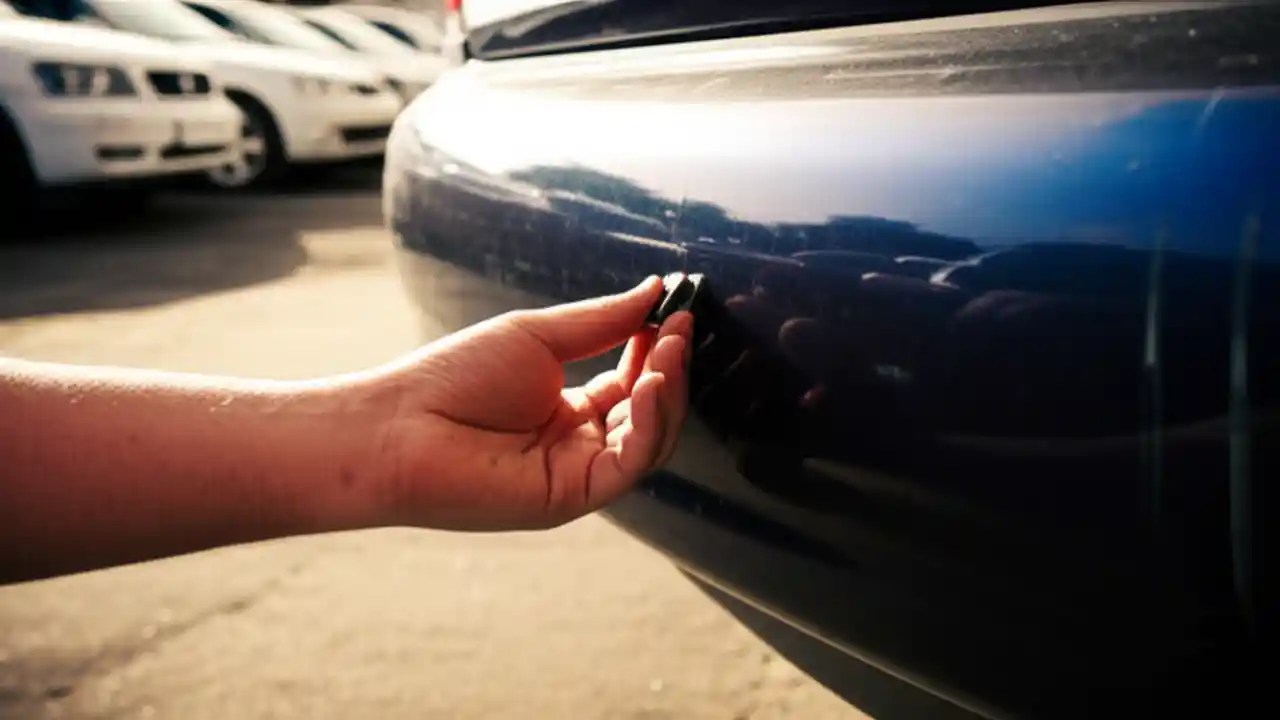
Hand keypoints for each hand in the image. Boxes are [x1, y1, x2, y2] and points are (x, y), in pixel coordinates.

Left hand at [363, 277, 691, 529]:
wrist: (399, 428)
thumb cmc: (454, 378)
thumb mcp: (537, 336)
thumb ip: (601, 320)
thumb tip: (655, 290)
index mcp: (568, 408)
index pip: (633, 381)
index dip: (658, 348)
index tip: (677, 310)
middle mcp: (578, 443)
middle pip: (649, 411)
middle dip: (670, 367)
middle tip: (681, 327)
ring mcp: (579, 472)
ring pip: (650, 439)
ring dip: (669, 393)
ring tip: (670, 349)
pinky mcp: (575, 496)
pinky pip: (631, 463)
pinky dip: (650, 424)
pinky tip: (650, 384)